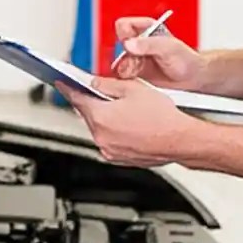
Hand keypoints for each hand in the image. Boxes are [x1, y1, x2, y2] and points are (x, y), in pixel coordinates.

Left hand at [55, 77, 200, 167]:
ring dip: (105, 118)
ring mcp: (110, 150)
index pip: (76, 99)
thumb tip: (93, 83)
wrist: (180, 140)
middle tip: (102, 93)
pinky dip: (115, 132)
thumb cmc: (162, 117)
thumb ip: (107, 85)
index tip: (62, 83)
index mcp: (101, 117)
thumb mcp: (133, 89)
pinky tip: (130, 124)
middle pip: (88, 115)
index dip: (67, 88)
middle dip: (93, 103)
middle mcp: (102, 137)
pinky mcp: (119, 159)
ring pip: (100, 128)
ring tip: (125, 109)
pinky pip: (110, 141)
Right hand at [112, 16, 206, 90]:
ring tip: (140, 70)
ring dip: (127, 68)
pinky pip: (122, 74)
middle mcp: (137, 42)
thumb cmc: (185, 58)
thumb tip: (128, 44)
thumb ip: (148, 44)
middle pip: (117, 44)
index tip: (129, 44)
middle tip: (136, 60)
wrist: (192, 77)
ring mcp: (135, 57)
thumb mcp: (168, 47)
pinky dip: (128, 77)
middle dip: (124, 55)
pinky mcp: (135, 71)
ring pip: (118, 61)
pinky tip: (140, 78)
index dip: (124, 35)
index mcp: (145, 28)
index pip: (123, 25)